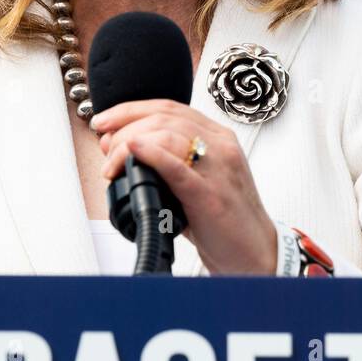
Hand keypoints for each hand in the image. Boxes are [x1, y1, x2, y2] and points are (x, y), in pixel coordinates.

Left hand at [89, 99, 277, 274]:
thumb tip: (121, 148)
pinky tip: (134, 151)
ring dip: (129, 144)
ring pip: (168, 135)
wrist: (256, 253)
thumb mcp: (195, 181)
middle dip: (124, 126)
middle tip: (106, 147)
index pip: (170, 108)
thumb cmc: (225, 220)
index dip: (131, 109)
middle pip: (164, 117)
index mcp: (218, 138)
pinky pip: (178, 167)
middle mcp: (221, 146)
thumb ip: (164, 164)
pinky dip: (152, 154)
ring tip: (112, 164)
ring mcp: (218, 168)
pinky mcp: (211, 195)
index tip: (105, 121)